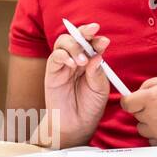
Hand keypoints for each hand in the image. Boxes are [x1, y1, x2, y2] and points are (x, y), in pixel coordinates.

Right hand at [43, 22, 112, 147]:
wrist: (76, 124)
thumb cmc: (90, 105)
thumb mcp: (100, 89)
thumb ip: (97, 73)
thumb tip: (97, 56)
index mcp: (92, 60)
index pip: (93, 43)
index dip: (97, 38)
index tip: (104, 40)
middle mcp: (77, 59)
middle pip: (77, 37)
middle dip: (84, 32)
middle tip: (92, 32)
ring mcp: (64, 65)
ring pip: (63, 42)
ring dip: (74, 46)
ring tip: (83, 60)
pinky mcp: (52, 73)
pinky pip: (54, 57)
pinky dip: (63, 56)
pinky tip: (73, 65)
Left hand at [120, 74, 156, 150]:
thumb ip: (150, 84)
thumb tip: (136, 93)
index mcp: (150, 98)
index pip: (127, 104)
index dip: (132, 102)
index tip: (138, 102)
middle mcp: (150, 116)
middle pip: (136, 116)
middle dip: (146, 111)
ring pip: (143, 129)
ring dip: (151, 124)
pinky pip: (153, 141)